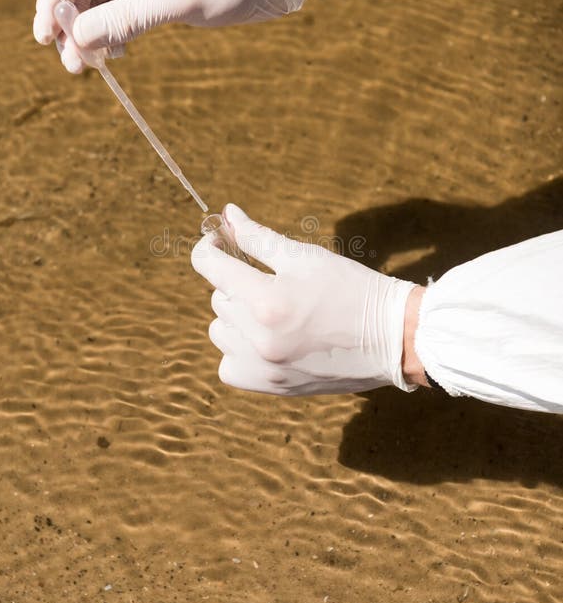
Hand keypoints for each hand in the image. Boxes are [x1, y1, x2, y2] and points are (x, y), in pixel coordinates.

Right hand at [33, 0, 304, 72]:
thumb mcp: (170, 1)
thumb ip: (120, 20)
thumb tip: (76, 40)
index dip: (53, 2)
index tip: (43, 37)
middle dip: (73, 24)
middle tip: (70, 64)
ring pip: (104, 1)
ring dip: (94, 32)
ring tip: (89, 67)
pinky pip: (126, 9)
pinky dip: (117, 31)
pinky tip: (118, 52)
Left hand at [191, 204, 417, 395]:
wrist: (393, 338)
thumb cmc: (352, 289)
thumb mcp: (305, 257)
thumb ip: (258, 237)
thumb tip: (226, 214)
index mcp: (267, 301)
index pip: (211, 267)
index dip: (209, 247)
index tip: (217, 240)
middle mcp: (259, 339)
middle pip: (219, 298)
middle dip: (237, 282)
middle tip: (268, 278)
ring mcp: (264, 368)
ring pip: (220, 331)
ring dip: (236, 316)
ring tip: (272, 311)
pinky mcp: (271, 387)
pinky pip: (228, 365)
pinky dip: (239, 350)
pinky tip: (265, 339)